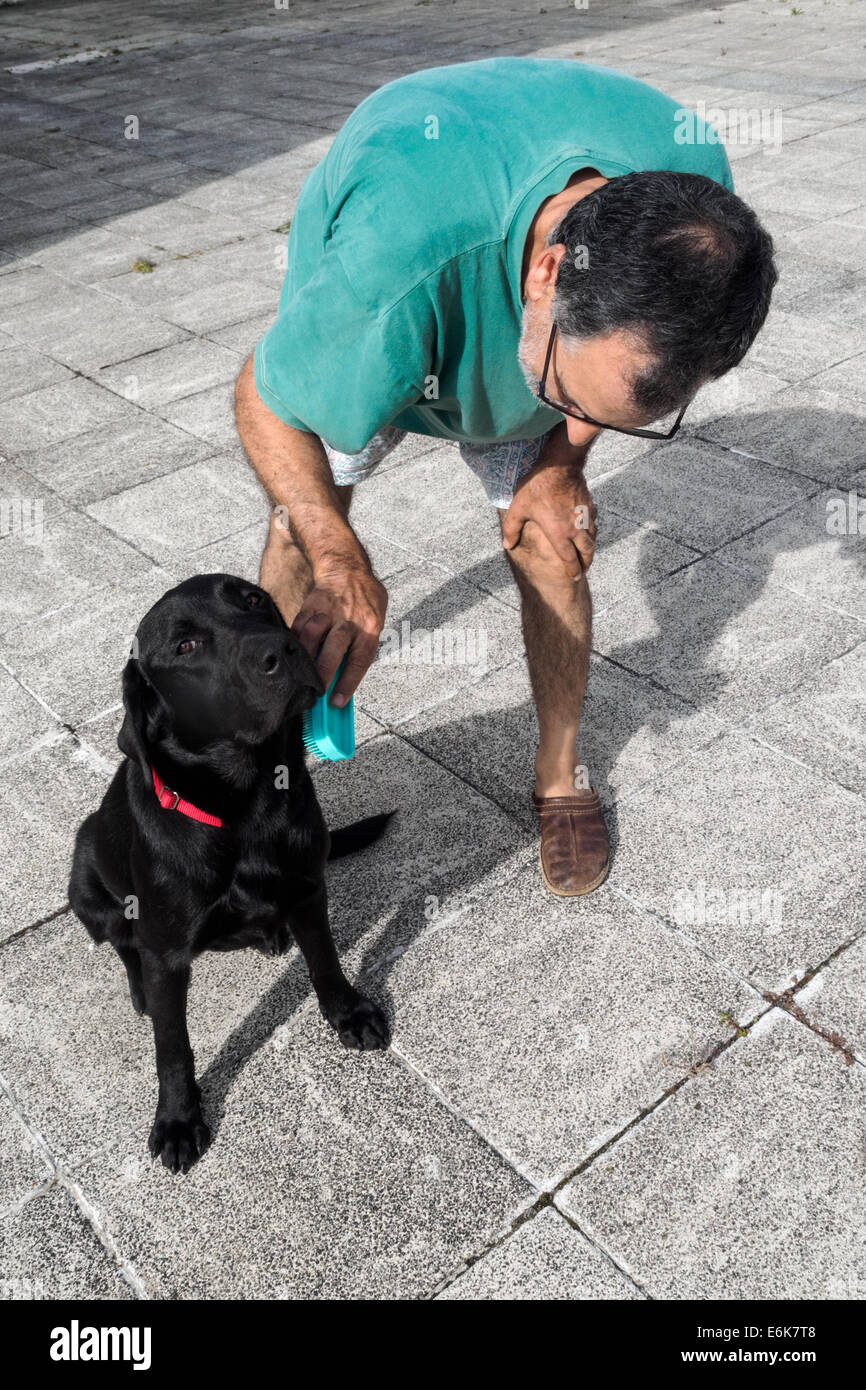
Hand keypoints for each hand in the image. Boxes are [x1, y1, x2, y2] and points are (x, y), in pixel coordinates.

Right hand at [291, 561, 387, 705]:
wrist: (347, 567)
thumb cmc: (365, 599)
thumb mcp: (376, 619)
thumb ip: (363, 646)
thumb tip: (347, 677)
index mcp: (370, 625)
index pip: (360, 659)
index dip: (349, 682)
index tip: (336, 702)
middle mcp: (349, 618)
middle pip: (335, 648)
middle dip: (324, 673)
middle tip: (316, 692)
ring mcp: (329, 610)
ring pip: (312, 635)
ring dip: (305, 658)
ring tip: (300, 675)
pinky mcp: (311, 605)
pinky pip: (299, 625)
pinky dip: (295, 642)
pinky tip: (292, 654)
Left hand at [501, 451, 597, 580]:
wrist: (558, 466)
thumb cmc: (536, 488)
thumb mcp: (518, 509)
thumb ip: (512, 529)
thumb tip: (507, 544)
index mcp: (559, 534)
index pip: (569, 559)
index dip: (573, 570)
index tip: (575, 577)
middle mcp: (575, 528)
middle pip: (587, 551)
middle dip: (586, 563)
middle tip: (584, 569)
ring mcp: (584, 516)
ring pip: (593, 537)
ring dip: (590, 547)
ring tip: (587, 552)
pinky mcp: (589, 505)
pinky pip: (593, 521)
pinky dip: (591, 529)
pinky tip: (587, 528)